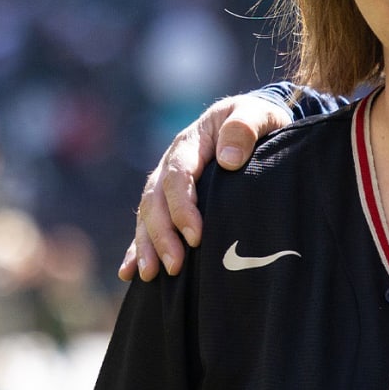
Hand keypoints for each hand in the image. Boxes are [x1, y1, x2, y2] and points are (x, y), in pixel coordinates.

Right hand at [121, 93, 293, 280]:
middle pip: (156, 200)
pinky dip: (138, 248)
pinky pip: (148, 224)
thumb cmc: (257, 119)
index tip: (196, 236)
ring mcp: (166, 183)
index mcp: (191, 143)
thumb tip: (227, 160)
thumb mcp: (257, 114)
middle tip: (175, 266)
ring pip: (148, 215)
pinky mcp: (169, 200)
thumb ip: (244, 128)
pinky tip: (130, 272)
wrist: (251, 121)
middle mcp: (171, 164)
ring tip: (151, 275)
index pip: (178, 177)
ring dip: (147, 245)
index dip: (183, 207)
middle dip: (162, 235)